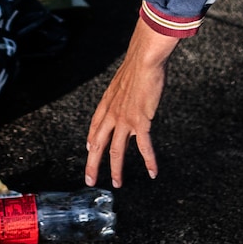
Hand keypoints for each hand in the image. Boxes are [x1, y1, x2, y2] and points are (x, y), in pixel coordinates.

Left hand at [85, 16, 180, 187]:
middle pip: (98, 145)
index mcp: (106, 104)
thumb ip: (123, 94)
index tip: (89, 150)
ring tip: (117, 183)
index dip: (91, 141)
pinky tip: (153, 172)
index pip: (94, 127)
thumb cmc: (137, 66)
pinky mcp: (140, 122)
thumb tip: (128, 96)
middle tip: (90, 180)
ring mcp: (124, 120)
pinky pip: (144, 147)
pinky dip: (149, 161)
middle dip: (93, 165)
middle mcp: (111, 114)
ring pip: (116, 151)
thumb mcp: (123, 81)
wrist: (144, 60)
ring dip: (116, 170)